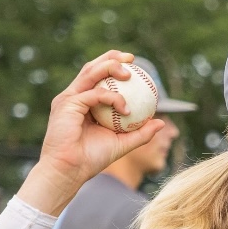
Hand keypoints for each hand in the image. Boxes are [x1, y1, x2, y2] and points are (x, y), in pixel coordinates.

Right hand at [18, 51, 165, 214]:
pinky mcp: (67, 104)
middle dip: (111, 58)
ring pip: (90, 73)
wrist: (70, 171)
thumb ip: (140, 133)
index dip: (114, 65)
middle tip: (132, 59)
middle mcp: (74, 97)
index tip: (135, 66)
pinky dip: (111, 98)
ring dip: (110, 68)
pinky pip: (93, 94)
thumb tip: (161, 123)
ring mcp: (68, 99)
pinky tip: (125, 108)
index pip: (98, 77)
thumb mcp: (122, 144)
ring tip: (129, 72)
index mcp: (84, 102)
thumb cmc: (92, 159)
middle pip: (92, 68)